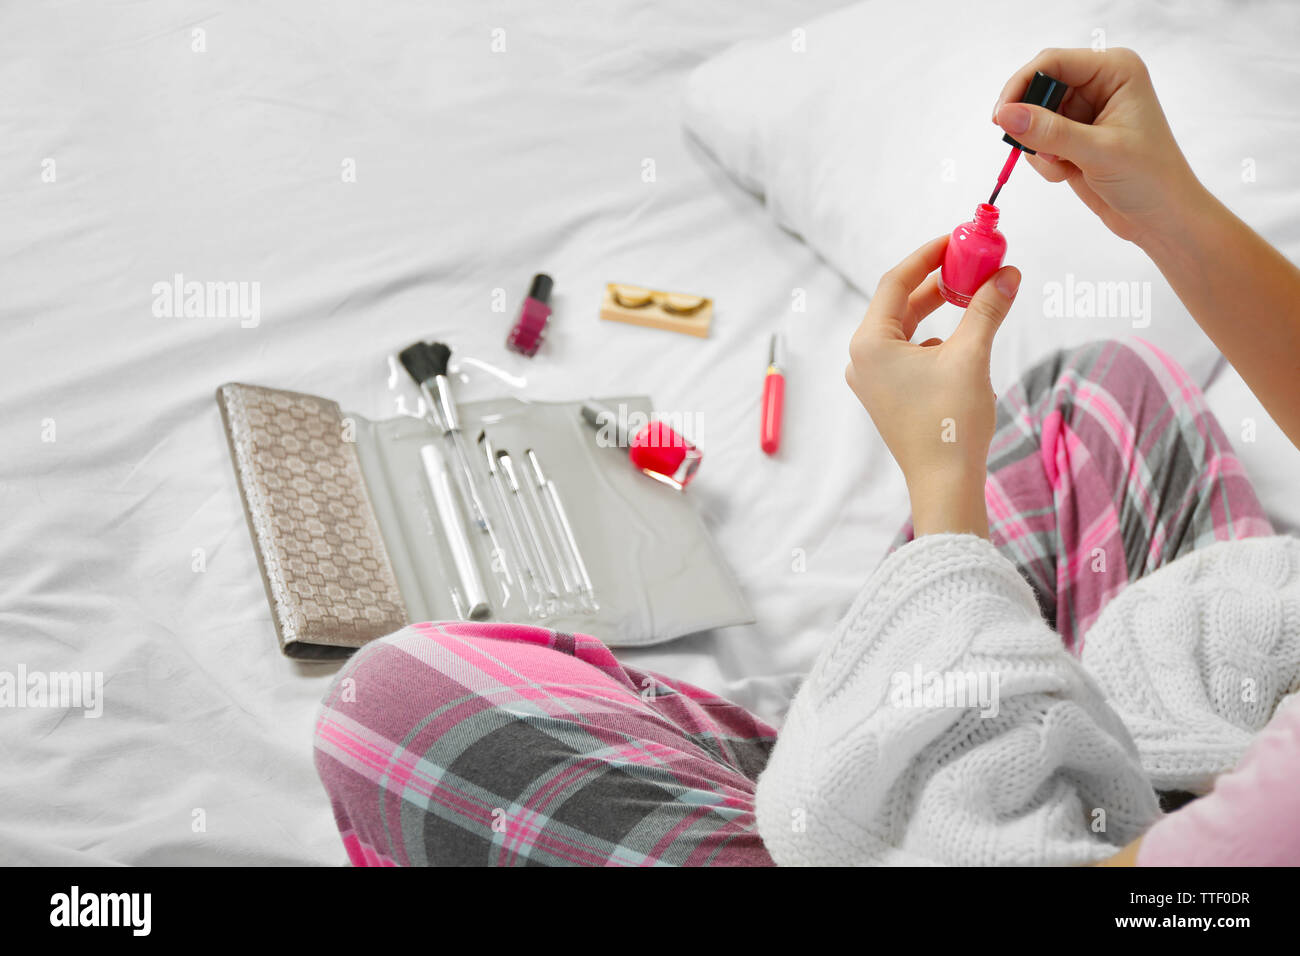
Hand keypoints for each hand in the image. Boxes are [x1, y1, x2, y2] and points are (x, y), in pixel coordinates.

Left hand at [846, 237, 1020, 537]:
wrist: (945, 484)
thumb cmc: (951, 423)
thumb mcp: (972, 356)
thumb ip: (986, 308)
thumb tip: (1007, 273)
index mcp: (869, 344)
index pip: (895, 282)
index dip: (928, 255)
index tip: (958, 239)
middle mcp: (862, 359)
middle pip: (900, 303)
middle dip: (939, 281)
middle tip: (975, 262)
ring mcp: (872, 380)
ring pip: (906, 328)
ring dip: (939, 308)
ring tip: (975, 292)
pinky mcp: (888, 396)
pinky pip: (909, 353)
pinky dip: (935, 337)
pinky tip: (962, 338)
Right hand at [992, 47, 1205, 248]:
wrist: (1161, 218)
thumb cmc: (1150, 179)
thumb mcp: (1098, 152)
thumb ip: (1050, 132)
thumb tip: (1006, 115)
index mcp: (1115, 71)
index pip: (1053, 62)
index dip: (1022, 85)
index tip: (1001, 117)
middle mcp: (1099, 84)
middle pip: (1039, 88)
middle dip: (1033, 124)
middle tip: (1041, 151)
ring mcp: (1085, 112)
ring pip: (1034, 118)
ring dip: (1040, 148)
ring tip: (1066, 166)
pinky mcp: (1074, 137)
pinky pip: (1038, 141)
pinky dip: (1045, 162)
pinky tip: (1071, 172)